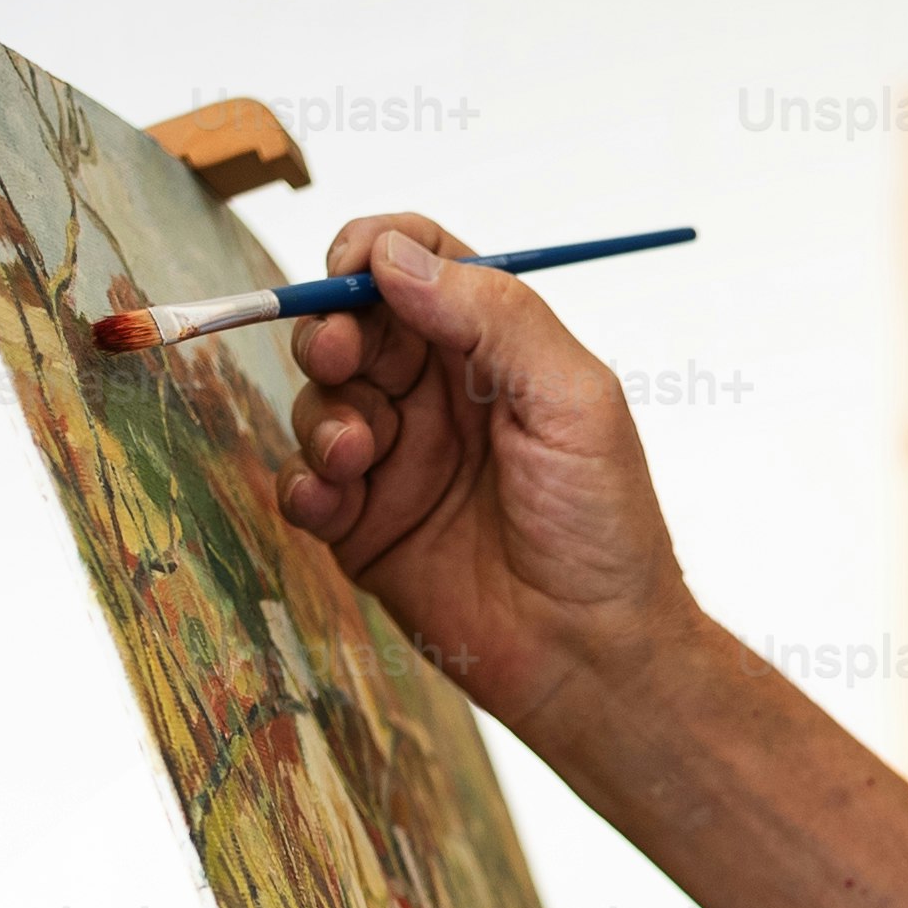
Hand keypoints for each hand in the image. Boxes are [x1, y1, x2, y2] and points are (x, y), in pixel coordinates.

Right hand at [272, 216, 689, 739]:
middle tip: (341, 357)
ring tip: (357, 455)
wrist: (593, 656)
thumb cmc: (604, 528)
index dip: (374, 251)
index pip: (415, 265)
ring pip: (317, 399)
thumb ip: (494, 315)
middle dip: (331, 330)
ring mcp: (395, 460)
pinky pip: (302, 484)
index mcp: (492, 350)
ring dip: (321, 414)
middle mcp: (437, 396)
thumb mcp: (573, 401)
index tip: (352, 267)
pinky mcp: (365, 527)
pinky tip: (335, 501)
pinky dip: (303, 484)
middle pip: (351, 325)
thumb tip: (395, 256)